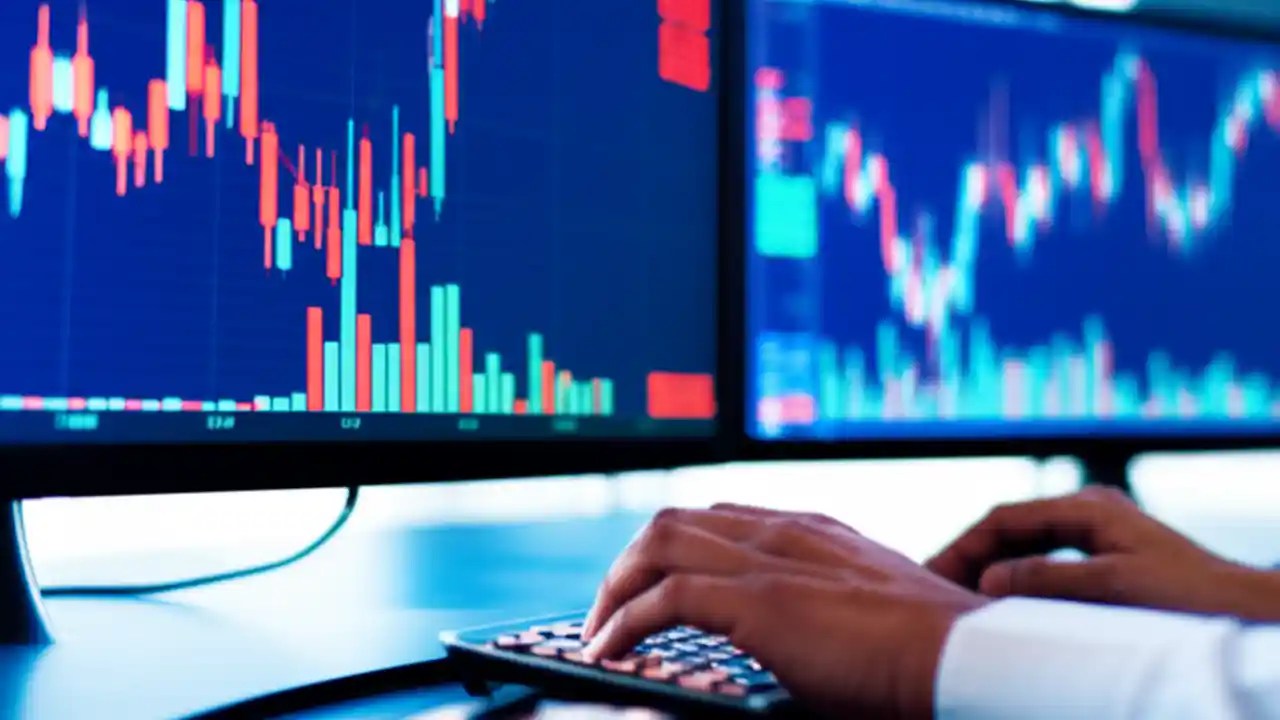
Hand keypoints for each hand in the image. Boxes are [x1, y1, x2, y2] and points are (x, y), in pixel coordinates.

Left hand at [579, 505, 988, 718]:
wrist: (966, 658)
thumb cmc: (933, 651)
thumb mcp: (872, 611)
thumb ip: (831, 609)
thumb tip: (810, 641)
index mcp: (811, 532)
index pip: (719, 519)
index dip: (674, 549)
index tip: (652, 584)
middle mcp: (784, 533)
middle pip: (676, 521)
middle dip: (630, 562)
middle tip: (611, 609)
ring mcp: (770, 562)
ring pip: (658, 544)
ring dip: (617, 586)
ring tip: (599, 630)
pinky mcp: (759, 602)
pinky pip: (663, 600)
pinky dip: (626, 623)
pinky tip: (611, 652)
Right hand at [927, 486, 1279, 621]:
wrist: (1242, 609)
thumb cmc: (1188, 597)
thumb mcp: (1112, 586)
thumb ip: (1046, 578)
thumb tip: (986, 577)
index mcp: (1087, 507)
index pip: (1003, 518)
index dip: (962, 545)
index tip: (931, 574)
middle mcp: (1089, 512)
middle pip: (1010, 528)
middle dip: (969, 554)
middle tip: (932, 584)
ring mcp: (1099, 533)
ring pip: (1025, 545)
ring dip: (990, 566)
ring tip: (956, 593)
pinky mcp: (1107, 557)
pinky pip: (1045, 561)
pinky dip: (1016, 576)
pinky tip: (1001, 598)